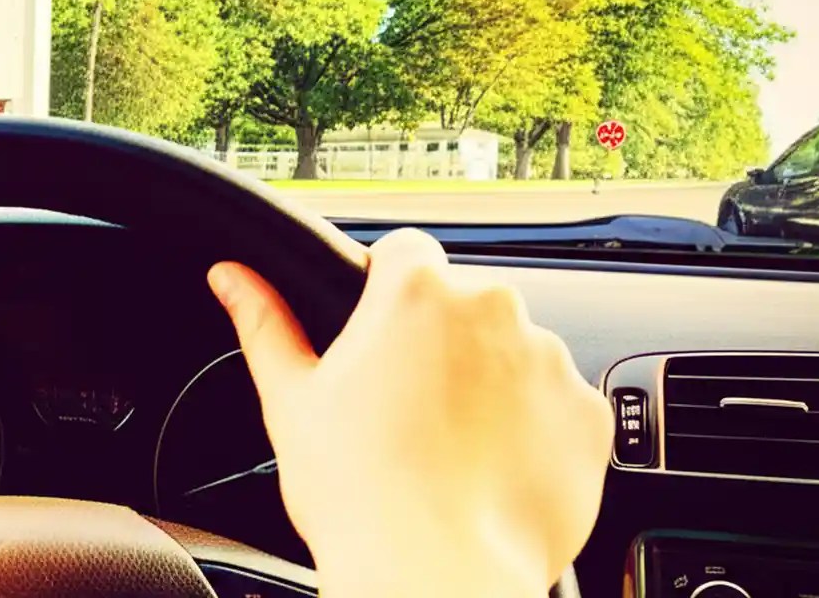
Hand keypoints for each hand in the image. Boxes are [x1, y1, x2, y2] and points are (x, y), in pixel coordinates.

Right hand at [208, 228, 612, 596]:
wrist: (434, 576)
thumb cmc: (356, 492)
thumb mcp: (291, 400)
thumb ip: (264, 323)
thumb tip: (231, 277)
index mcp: (416, 293)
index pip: (406, 252)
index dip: (386, 290)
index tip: (379, 335)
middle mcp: (493, 312)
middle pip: (463, 304)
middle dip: (439, 342)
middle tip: (404, 407)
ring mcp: (549, 362)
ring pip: (513, 353)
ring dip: (488, 383)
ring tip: (449, 447)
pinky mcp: (587, 416)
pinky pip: (557, 404)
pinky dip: (532, 427)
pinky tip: (489, 468)